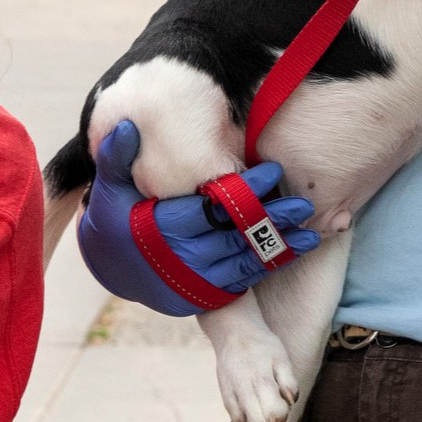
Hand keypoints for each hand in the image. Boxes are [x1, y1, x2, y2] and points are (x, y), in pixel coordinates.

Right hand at [78, 118, 319, 315]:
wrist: (110, 268)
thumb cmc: (115, 217)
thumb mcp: (109, 187)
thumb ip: (118, 157)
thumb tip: (128, 124)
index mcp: (161, 228)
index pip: (210, 207)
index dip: (243, 190)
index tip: (272, 171)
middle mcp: (181, 259)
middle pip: (235, 237)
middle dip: (272, 220)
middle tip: (304, 204)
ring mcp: (193, 282)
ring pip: (244, 262)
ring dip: (279, 248)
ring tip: (312, 233)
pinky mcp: (202, 298)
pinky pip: (242, 282)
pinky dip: (267, 267)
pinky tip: (292, 253)